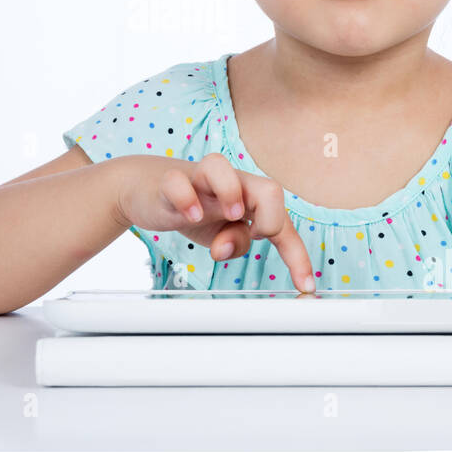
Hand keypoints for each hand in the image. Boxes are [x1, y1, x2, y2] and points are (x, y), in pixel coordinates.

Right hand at [114, 152, 316, 293]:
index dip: (297, 256)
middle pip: (269, 188)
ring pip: (221, 167)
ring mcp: (199, 179)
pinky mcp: (169, 181)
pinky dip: (185, 199)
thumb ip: (234, 242)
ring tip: (229, 216)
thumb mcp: (219, 234)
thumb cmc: (194, 207)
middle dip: (271, 218)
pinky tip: (189, 216)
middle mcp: (229, 184)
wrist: (146, 189)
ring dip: (231, 194)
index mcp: (248, 198)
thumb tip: (225, 248)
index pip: (282, 224)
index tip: (305, 285)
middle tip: (254, 235)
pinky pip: (178, 181)